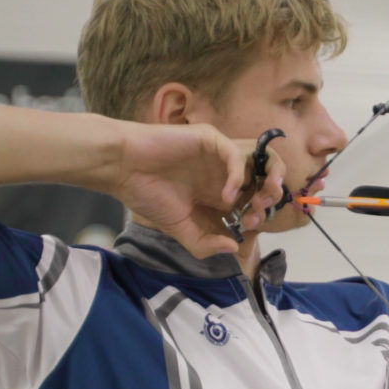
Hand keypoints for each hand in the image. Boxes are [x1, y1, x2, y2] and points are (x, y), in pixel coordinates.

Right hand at [109, 122, 259, 256]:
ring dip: (264, 183)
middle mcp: (222, 172)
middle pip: (262, 181)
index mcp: (217, 192)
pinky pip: (236, 155)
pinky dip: (238, 177)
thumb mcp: (179, 229)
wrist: (122, 168)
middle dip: (267, 200)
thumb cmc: (147, 194)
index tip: (249, 229)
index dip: (256, 215)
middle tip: (256, 216)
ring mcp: (218, 155)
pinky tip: (226, 197)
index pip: (251, 201)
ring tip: (253, 205)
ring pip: (258, 163)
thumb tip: (233, 248)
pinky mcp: (210, 140)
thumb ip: (204, 243)